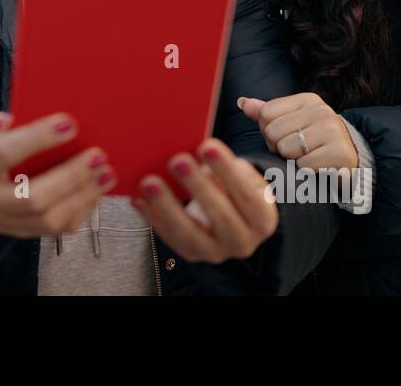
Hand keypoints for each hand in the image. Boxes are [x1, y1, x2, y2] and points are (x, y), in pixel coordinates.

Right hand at [0, 109, 114, 238]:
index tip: (69, 124)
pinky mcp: (22, 232)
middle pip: (33, 197)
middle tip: (97, 156)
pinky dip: (82, 211)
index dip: (38, 138)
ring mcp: (5, 221)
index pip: (4, 153)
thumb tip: (9, 122)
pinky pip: (57, 230)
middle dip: (71, 176)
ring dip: (83, 197)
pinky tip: (95, 192)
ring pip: (49, 219)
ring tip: (105, 174)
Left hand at [132, 138, 276, 263]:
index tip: (207, 145)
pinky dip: (152, 217)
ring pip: (189, 233)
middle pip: (220, 216)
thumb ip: (224, 167)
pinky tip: (138, 199)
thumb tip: (194, 151)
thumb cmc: (235, 187)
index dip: (227, 170)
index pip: (247, 195)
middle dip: (197, 186)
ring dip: (167, 206)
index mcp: (262, 219)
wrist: (233, 217)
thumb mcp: (241, 176)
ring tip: (149, 181)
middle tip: (177, 160)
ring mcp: (216, 252)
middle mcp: (243, 241)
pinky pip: (168, 237)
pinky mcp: (191, 255)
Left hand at [240, 93, 358, 170]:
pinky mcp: (339, 153)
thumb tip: (242, 102)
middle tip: (296, 150)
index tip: (285, 135)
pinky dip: (304, 170)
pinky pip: (302, 165)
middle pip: (273, 132)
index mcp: (308, 100)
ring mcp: (332, 131)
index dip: (268, 130)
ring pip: (285, 149)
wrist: (351, 159)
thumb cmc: (314, 140)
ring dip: (291, 159)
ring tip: (306, 156)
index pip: (266, 113)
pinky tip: (316, 166)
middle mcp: (322, 111)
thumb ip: (266, 113)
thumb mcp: (292, 121)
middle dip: (278, 147)